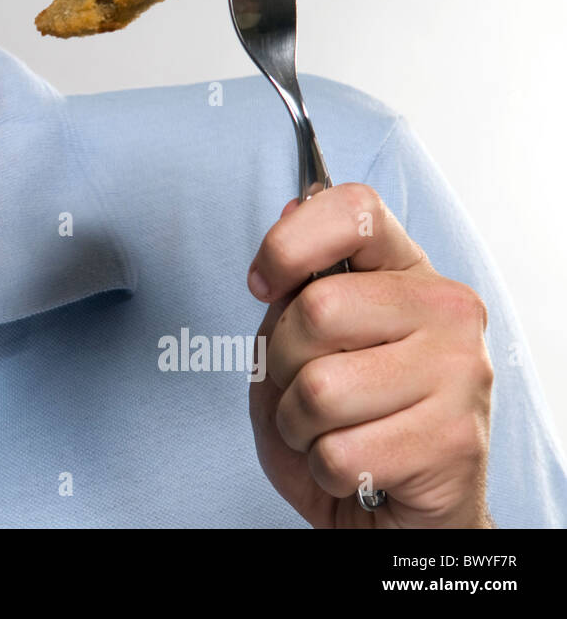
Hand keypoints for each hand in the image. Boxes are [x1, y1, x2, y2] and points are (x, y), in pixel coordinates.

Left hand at [247, 182, 495, 527]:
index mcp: (409, 273)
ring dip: (298, 424)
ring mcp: (461, 374)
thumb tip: (292, 208)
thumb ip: (295, 287)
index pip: (354, 211)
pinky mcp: (453, 441)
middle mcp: (448, 311)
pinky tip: (354, 467)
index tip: (262, 283)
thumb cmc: (345, 420)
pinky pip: (337, 451)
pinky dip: (322, 468)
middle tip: (304, 390)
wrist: (400, 513)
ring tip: (328, 431)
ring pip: (320, 388)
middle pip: (316, 310)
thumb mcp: (302, 346)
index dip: (289, 242)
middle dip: (281, 363)